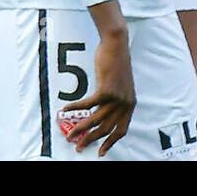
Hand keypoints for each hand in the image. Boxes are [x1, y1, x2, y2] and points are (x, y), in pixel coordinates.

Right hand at [66, 29, 135, 155]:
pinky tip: (66, 109)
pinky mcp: (106, 90)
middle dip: (91, 140)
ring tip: (70, 135)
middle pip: (106, 129)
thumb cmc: (115, 62)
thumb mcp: (119, 84)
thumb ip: (113, 99)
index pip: (121, 130)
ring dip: (81, 129)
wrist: (117, 44)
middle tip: (78, 146)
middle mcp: (125, 104)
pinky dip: (76, 108)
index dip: (110, 142)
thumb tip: (100, 112)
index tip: (100, 151)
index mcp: (130, 104)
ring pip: (96, 120)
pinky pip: (88, 105)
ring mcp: (117, 98)